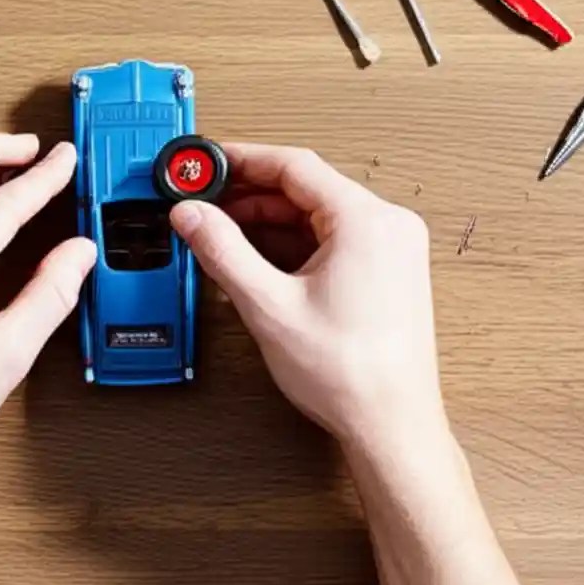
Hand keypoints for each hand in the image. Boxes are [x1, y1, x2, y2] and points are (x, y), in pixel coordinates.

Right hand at [169, 144, 443, 447]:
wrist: (390, 425)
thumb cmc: (351, 375)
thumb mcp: (268, 305)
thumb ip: (223, 251)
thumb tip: (192, 215)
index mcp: (367, 221)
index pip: (294, 166)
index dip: (242, 159)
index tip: (206, 162)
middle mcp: (387, 227)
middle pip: (305, 189)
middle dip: (249, 195)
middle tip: (203, 200)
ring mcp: (390, 250)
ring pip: (315, 216)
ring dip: (267, 221)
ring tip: (220, 233)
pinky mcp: (386, 272)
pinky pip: (330, 240)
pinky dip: (291, 245)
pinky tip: (256, 260)